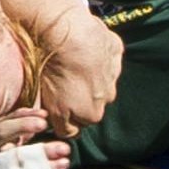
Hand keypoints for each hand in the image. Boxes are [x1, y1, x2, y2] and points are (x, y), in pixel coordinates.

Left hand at [35, 4, 121, 138]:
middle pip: (94, 99)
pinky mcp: (115, 49)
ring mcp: (114, 72)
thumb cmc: (55, 73)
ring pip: (102, 78)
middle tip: (64, 78)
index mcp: (93, 114)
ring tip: (71, 60)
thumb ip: (65, 126)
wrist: (66, 36)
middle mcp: (108, 96)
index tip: (57, 100)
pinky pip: (107, 55)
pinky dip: (98, 53)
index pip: (82, 120)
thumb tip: (70, 132)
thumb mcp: (53, 109)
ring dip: (91, 72)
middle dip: (82, 92)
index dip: (69, 111)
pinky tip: (84, 46)